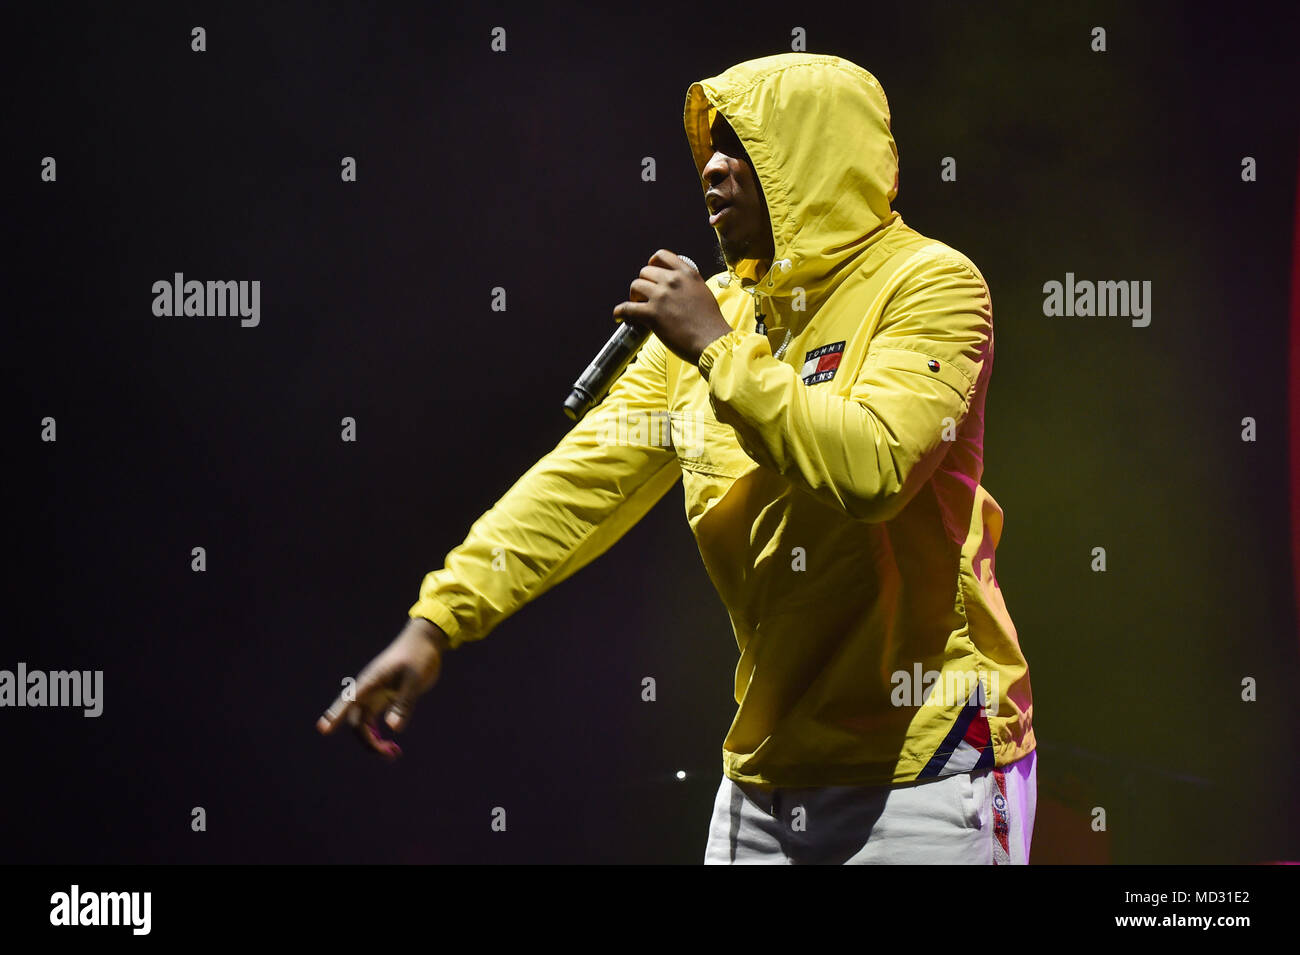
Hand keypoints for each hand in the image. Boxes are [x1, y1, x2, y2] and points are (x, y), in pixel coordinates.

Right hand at [316, 617, 450, 759]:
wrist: (425, 642)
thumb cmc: (418, 656)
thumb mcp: (414, 680)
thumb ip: (403, 703)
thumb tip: (393, 728)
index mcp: (371, 682)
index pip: (349, 700)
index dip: (335, 715)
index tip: (323, 729)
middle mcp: (369, 690)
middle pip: (358, 722)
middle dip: (368, 741)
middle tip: (390, 753)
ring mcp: (376, 695)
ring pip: (365, 725)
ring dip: (374, 741)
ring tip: (393, 753)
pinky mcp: (385, 699)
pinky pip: (375, 722)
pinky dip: (381, 735)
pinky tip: (391, 744)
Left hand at [613, 249, 732, 364]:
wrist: (712, 341)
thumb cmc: (710, 323)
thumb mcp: (702, 292)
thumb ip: (687, 285)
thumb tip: (674, 288)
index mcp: (687, 274)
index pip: (661, 256)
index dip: (652, 264)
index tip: (651, 274)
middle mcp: (673, 281)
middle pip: (645, 271)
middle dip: (643, 283)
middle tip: (645, 297)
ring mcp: (661, 296)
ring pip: (635, 286)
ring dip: (633, 296)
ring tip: (638, 306)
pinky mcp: (652, 314)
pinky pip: (627, 308)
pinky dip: (620, 312)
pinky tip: (619, 317)